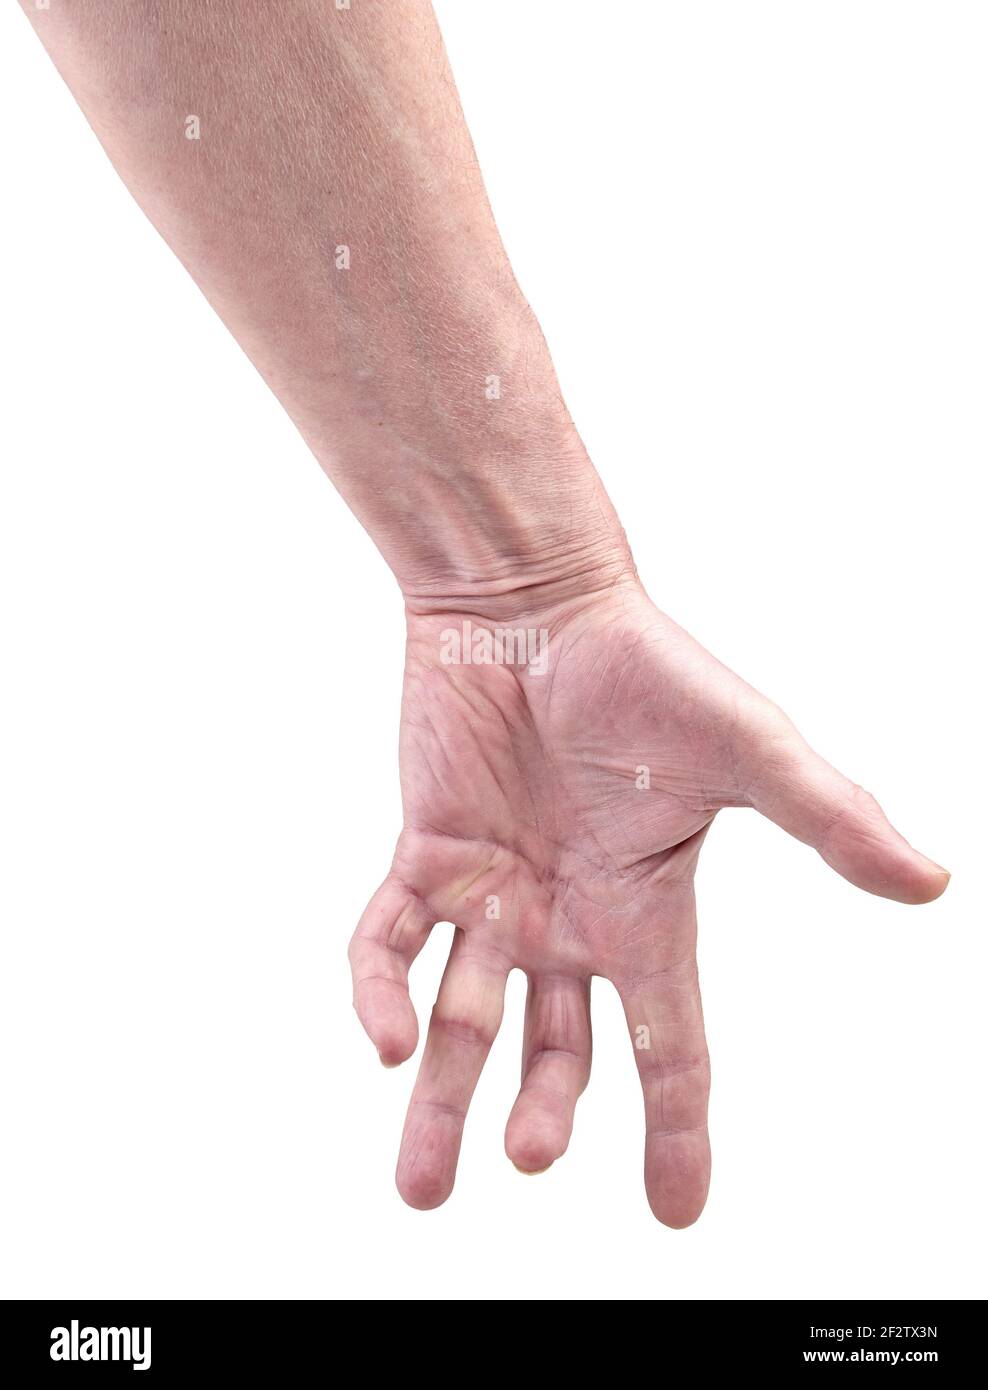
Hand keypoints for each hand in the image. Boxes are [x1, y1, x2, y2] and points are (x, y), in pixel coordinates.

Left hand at [349, 579, 947, 1226]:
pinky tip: (385, 1039)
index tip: (677, 1213)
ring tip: (424, 1188)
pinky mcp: (427, 854)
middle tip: (527, 1162)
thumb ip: (828, 819)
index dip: (677, 1126)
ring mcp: (492, 890)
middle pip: (556, 1049)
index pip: (668, 1040)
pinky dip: (380, 992)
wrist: (535, 599)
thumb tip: (931, 882)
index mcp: (645, 910)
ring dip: (438, 1098)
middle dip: (542, 1117)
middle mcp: (567, 917)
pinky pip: (388, 941)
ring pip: (459, 1019)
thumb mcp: (749, 749)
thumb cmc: (648, 667)